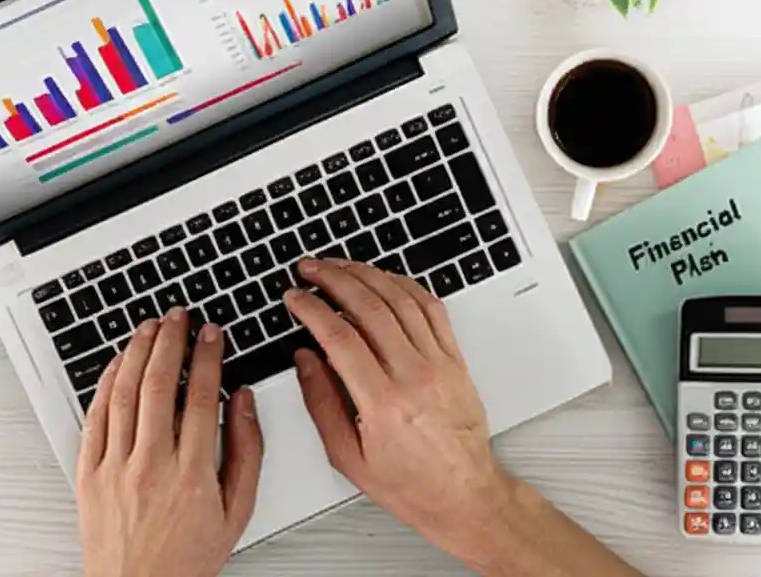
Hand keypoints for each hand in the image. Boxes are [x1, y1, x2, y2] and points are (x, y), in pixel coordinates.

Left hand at [76, 308, 262, 576]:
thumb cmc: (187, 557)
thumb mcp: (237, 511)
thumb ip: (246, 452)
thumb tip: (243, 403)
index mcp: (192, 474)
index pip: (201, 397)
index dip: (207, 356)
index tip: (211, 334)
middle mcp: (151, 465)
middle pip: (159, 385)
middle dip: (170, 341)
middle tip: (178, 317)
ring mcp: (116, 468)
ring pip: (124, 394)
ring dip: (137, 352)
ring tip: (149, 328)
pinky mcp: (89, 474)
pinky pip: (95, 418)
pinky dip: (106, 384)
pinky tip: (117, 364)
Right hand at [284, 260, 512, 557]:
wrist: (465, 494)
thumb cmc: (411, 484)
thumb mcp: (349, 457)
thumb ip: (322, 403)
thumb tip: (305, 359)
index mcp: (383, 403)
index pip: (339, 337)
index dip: (312, 309)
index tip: (295, 297)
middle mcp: (414, 376)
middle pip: (369, 308)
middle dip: (334, 279)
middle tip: (311, 269)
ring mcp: (439, 363)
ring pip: (401, 299)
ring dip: (367, 274)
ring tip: (341, 266)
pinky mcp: (456, 359)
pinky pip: (431, 308)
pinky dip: (405, 285)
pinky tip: (385, 279)